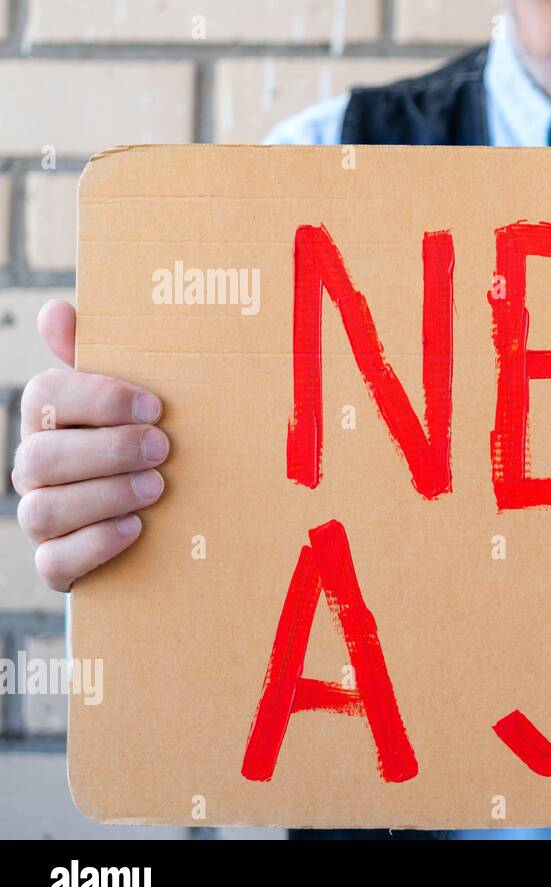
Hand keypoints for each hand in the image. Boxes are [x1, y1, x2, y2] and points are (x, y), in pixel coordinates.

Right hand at [11, 300, 169, 591]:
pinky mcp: (58, 564)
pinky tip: (135, 529)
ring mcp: (42, 519)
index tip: (155, 404)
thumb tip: (57, 311)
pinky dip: (96, 544)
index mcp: (50, 420)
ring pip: (44, 510)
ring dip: (105, 495)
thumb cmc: (146, 444)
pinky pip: (55, 561)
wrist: (166, 519)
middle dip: (108, 451)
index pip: (45, 396)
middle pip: (41, 456)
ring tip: (157, 488)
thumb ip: (99, 358)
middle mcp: (36, 468)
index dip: (98, 398)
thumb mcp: (133, 402)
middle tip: (164, 448)